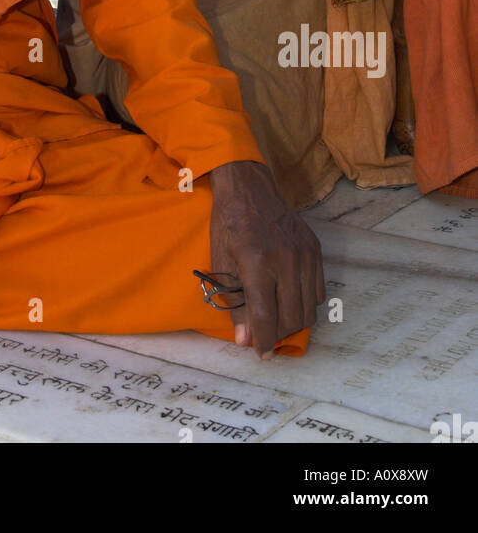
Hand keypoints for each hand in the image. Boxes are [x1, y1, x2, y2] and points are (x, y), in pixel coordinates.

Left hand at [208, 160, 323, 357]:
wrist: (248, 187)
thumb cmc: (229, 224)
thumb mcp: (221, 262)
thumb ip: (233, 303)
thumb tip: (244, 339)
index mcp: (257, 262)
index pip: (266, 317)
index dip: (263, 341)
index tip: (260, 354)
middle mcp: (286, 260)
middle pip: (292, 318)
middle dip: (277, 334)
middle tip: (264, 336)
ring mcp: (304, 254)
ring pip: (309, 309)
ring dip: (293, 322)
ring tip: (276, 320)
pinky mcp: (315, 249)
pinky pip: (319, 291)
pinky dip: (306, 303)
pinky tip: (289, 299)